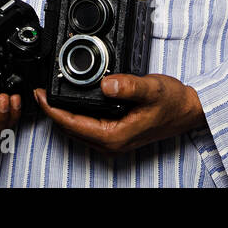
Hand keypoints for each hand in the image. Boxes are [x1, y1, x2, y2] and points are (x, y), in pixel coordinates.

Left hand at [33, 73, 204, 154]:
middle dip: (52, 112)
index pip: (73, 124)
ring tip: (50, 95)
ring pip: (77, 129)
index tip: (40, 95)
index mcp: (115, 136)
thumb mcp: (151, 89)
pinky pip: (88, 127)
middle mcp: (111, 143)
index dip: (52, 109)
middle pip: (70, 129)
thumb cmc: (173, 102)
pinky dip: (76, 115)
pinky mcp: (116, 134)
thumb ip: (129, 86)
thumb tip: (106, 84)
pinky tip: (73, 101)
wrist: (188, 110)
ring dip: (63, 114)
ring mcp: (113, 140)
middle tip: (40, 92)